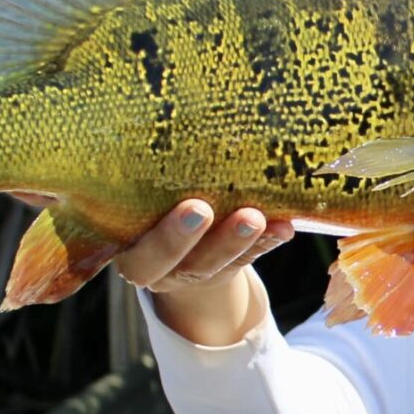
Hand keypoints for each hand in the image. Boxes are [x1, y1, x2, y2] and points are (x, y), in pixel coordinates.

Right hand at [113, 199, 292, 344]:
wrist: (163, 235)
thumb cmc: (141, 208)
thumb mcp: (133, 207)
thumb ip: (144, 192)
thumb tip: (148, 138)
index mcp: (128, 254)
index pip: (147, 258)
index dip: (171, 239)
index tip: (199, 209)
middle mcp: (159, 272)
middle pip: (191, 266)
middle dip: (221, 243)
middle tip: (248, 217)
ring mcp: (192, 275)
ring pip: (220, 265)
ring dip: (246, 242)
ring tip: (267, 219)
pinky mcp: (223, 269)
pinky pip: (247, 258)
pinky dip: (267, 242)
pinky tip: (284, 229)